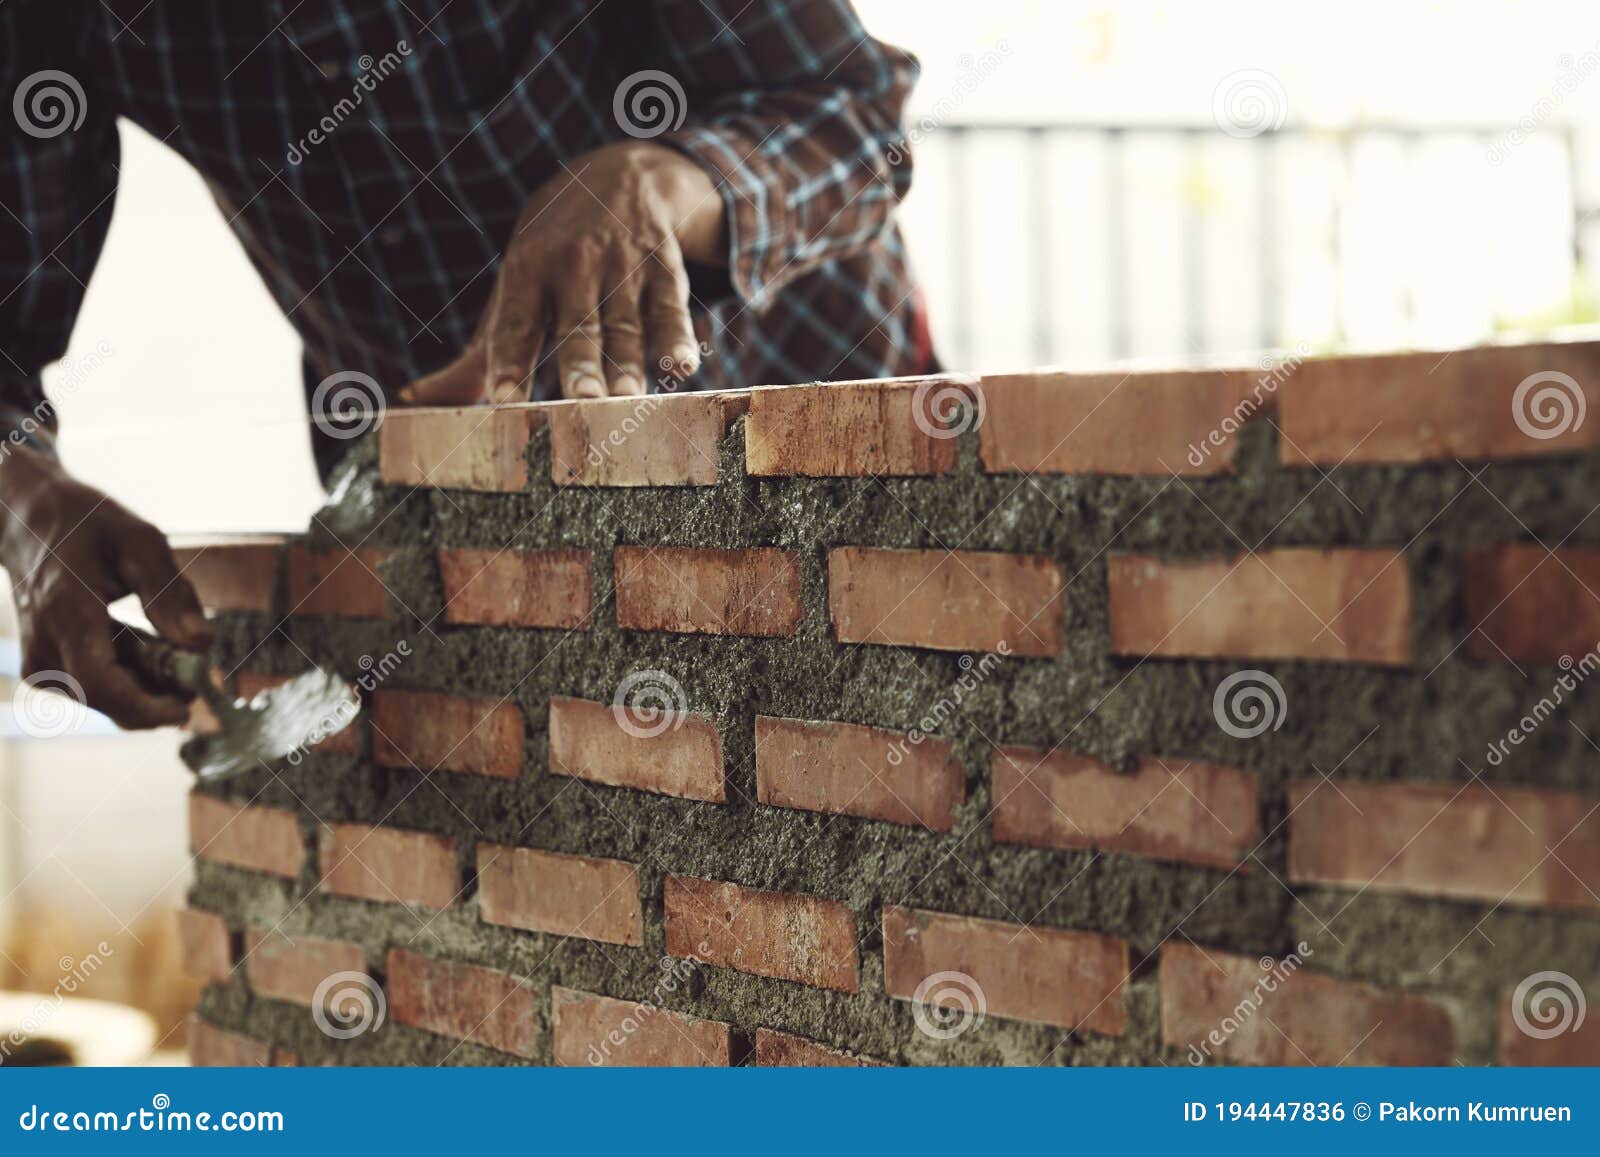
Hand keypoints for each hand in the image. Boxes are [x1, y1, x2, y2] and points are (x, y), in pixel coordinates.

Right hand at [0, 447, 212, 728]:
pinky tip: (142, 643)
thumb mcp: (140, 542)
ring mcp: (40, 661)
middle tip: (200, 674)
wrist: (28, 523)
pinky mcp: (44, 670)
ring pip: (108, 697)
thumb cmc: (89, 524)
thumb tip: (203, 644)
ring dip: (148, 682)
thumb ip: (171, 594)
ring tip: (166, 640)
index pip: (99, 682)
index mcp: (65, 612)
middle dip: (161, 696)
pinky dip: (130, 674)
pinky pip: (98, 687)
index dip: (146, 706)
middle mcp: (45, 646)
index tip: (187, 709)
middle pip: (110, 698)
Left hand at [400, 141, 724, 404]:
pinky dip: (678, 335)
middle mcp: (573, 265)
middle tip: (583, 401)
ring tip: (628, 399)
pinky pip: (672, 306)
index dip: (511, 358)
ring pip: (626, 324)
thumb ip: (479, 352)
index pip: (516, 322)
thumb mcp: (514, 287)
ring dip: (630, 363)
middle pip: (577, 326)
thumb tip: (412, 398)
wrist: (619, 173)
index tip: (503, 396)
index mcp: (527, 270)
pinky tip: (683, 365)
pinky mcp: (663, 265)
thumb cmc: (554, 255)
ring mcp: (622, 264)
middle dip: (580, 363)